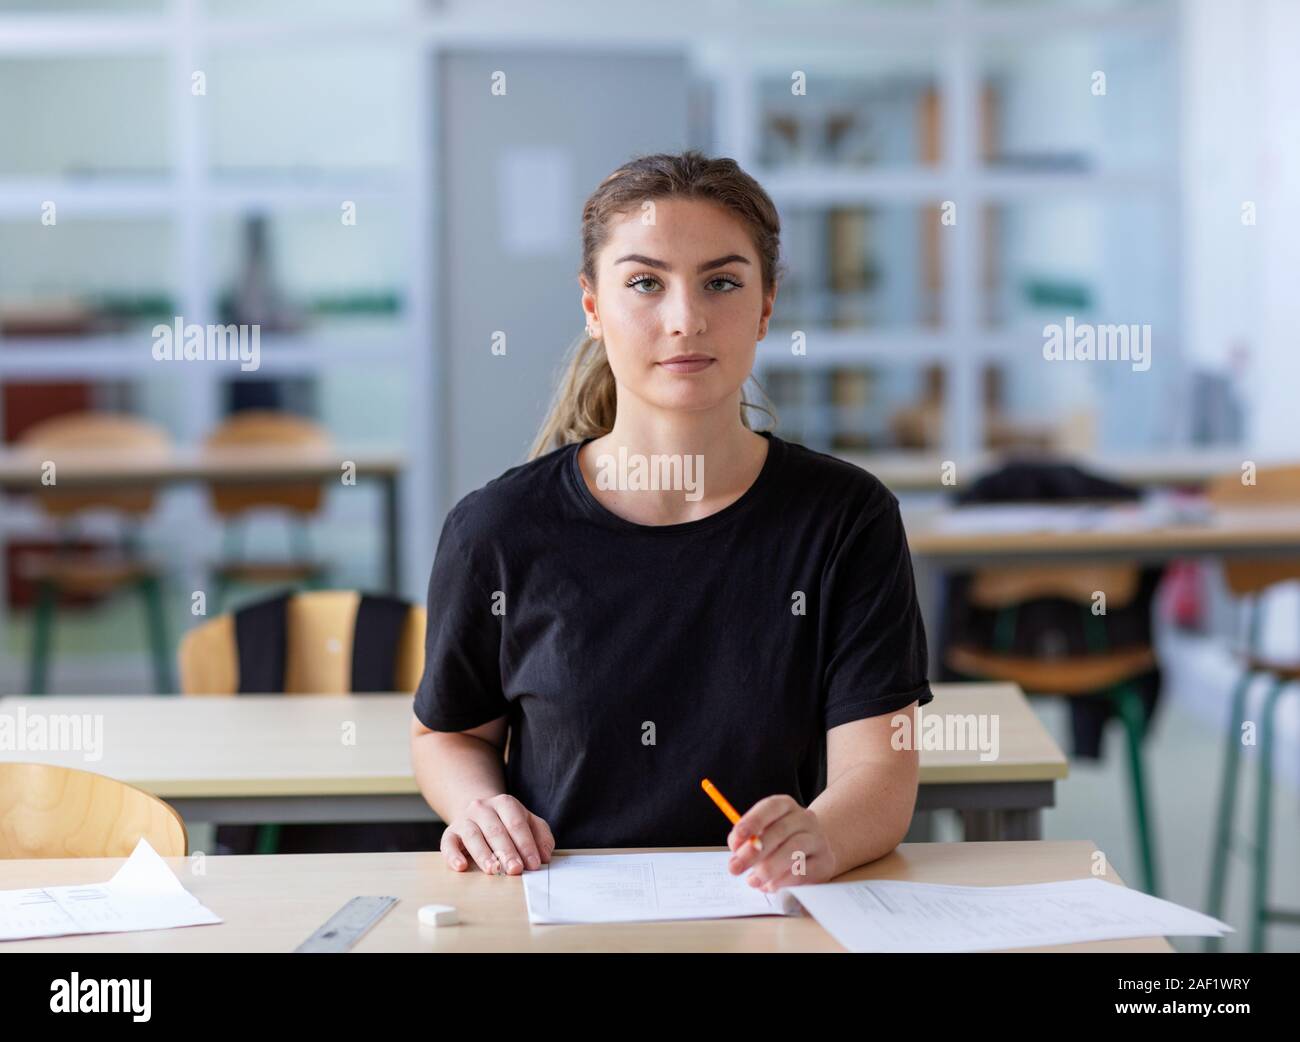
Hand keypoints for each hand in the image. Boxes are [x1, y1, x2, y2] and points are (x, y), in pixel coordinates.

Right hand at [440, 794, 554, 874]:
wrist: (477, 812)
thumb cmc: (507, 822)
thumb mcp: (528, 823)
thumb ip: (540, 836)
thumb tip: (545, 856)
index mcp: (505, 803)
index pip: (516, 823)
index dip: (526, 844)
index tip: (534, 864)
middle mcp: (482, 808)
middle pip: (495, 830)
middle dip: (507, 851)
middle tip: (516, 870)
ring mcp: (464, 819)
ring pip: (473, 836)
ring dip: (483, 854)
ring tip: (493, 870)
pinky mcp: (450, 833)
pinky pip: (448, 843)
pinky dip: (453, 855)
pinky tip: (461, 867)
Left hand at [725, 795, 836, 890]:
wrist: (813, 852)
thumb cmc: (779, 843)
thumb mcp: (762, 835)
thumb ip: (747, 842)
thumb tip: (738, 854)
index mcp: (785, 806)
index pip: (770, 807)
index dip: (752, 821)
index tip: (736, 839)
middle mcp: (804, 818)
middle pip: (780, 831)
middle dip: (754, 852)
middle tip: (736, 868)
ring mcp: (818, 839)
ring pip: (793, 850)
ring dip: (769, 867)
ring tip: (753, 880)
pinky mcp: (825, 862)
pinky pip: (804, 871)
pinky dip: (784, 880)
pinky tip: (771, 886)